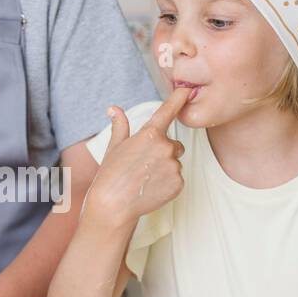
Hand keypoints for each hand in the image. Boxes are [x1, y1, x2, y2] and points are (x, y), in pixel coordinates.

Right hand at [86, 85, 191, 228]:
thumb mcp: (114, 147)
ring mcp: (173, 167)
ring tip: (145, 178)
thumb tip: (114, 109)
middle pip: (174, 145)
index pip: (168, 111)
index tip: (187, 90)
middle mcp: (165, 148)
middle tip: (144, 164)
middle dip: (164, 151)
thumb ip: (120, 126)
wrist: (113, 206)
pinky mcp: (178, 184)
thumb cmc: (110, 176)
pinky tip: (151, 188)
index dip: (178, 98)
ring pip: (175, 163)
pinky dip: (167, 183)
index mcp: (149, 135)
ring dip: (165, 168)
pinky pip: (177, 179)